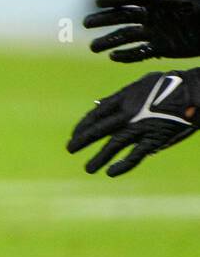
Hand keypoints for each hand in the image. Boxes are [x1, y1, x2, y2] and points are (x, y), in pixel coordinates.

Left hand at [67, 69, 199, 175]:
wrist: (193, 91)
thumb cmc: (170, 84)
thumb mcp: (141, 84)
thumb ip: (119, 96)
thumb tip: (98, 103)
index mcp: (124, 97)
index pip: (96, 114)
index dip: (84, 125)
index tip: (75, 134)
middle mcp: (128, 113)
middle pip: (99, 129)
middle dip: (83, 140)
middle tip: (70, 149)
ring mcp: (140, 127)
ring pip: (113, 145)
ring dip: (99, 158)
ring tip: (88, 169)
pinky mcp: (154, 139)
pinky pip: (134, 156)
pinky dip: (122, 165)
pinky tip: (110, 172)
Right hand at [84, 0, 199, 61]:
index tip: (99, 1)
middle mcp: (152, 15)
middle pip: (123, 16)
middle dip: (104, 19)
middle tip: (86, 23)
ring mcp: (154, 32)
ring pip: (127, 36)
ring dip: (109, 41)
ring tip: (93, 47)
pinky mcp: (160, 48)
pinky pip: (139, 52)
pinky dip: (127, 55)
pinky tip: (113, 57)